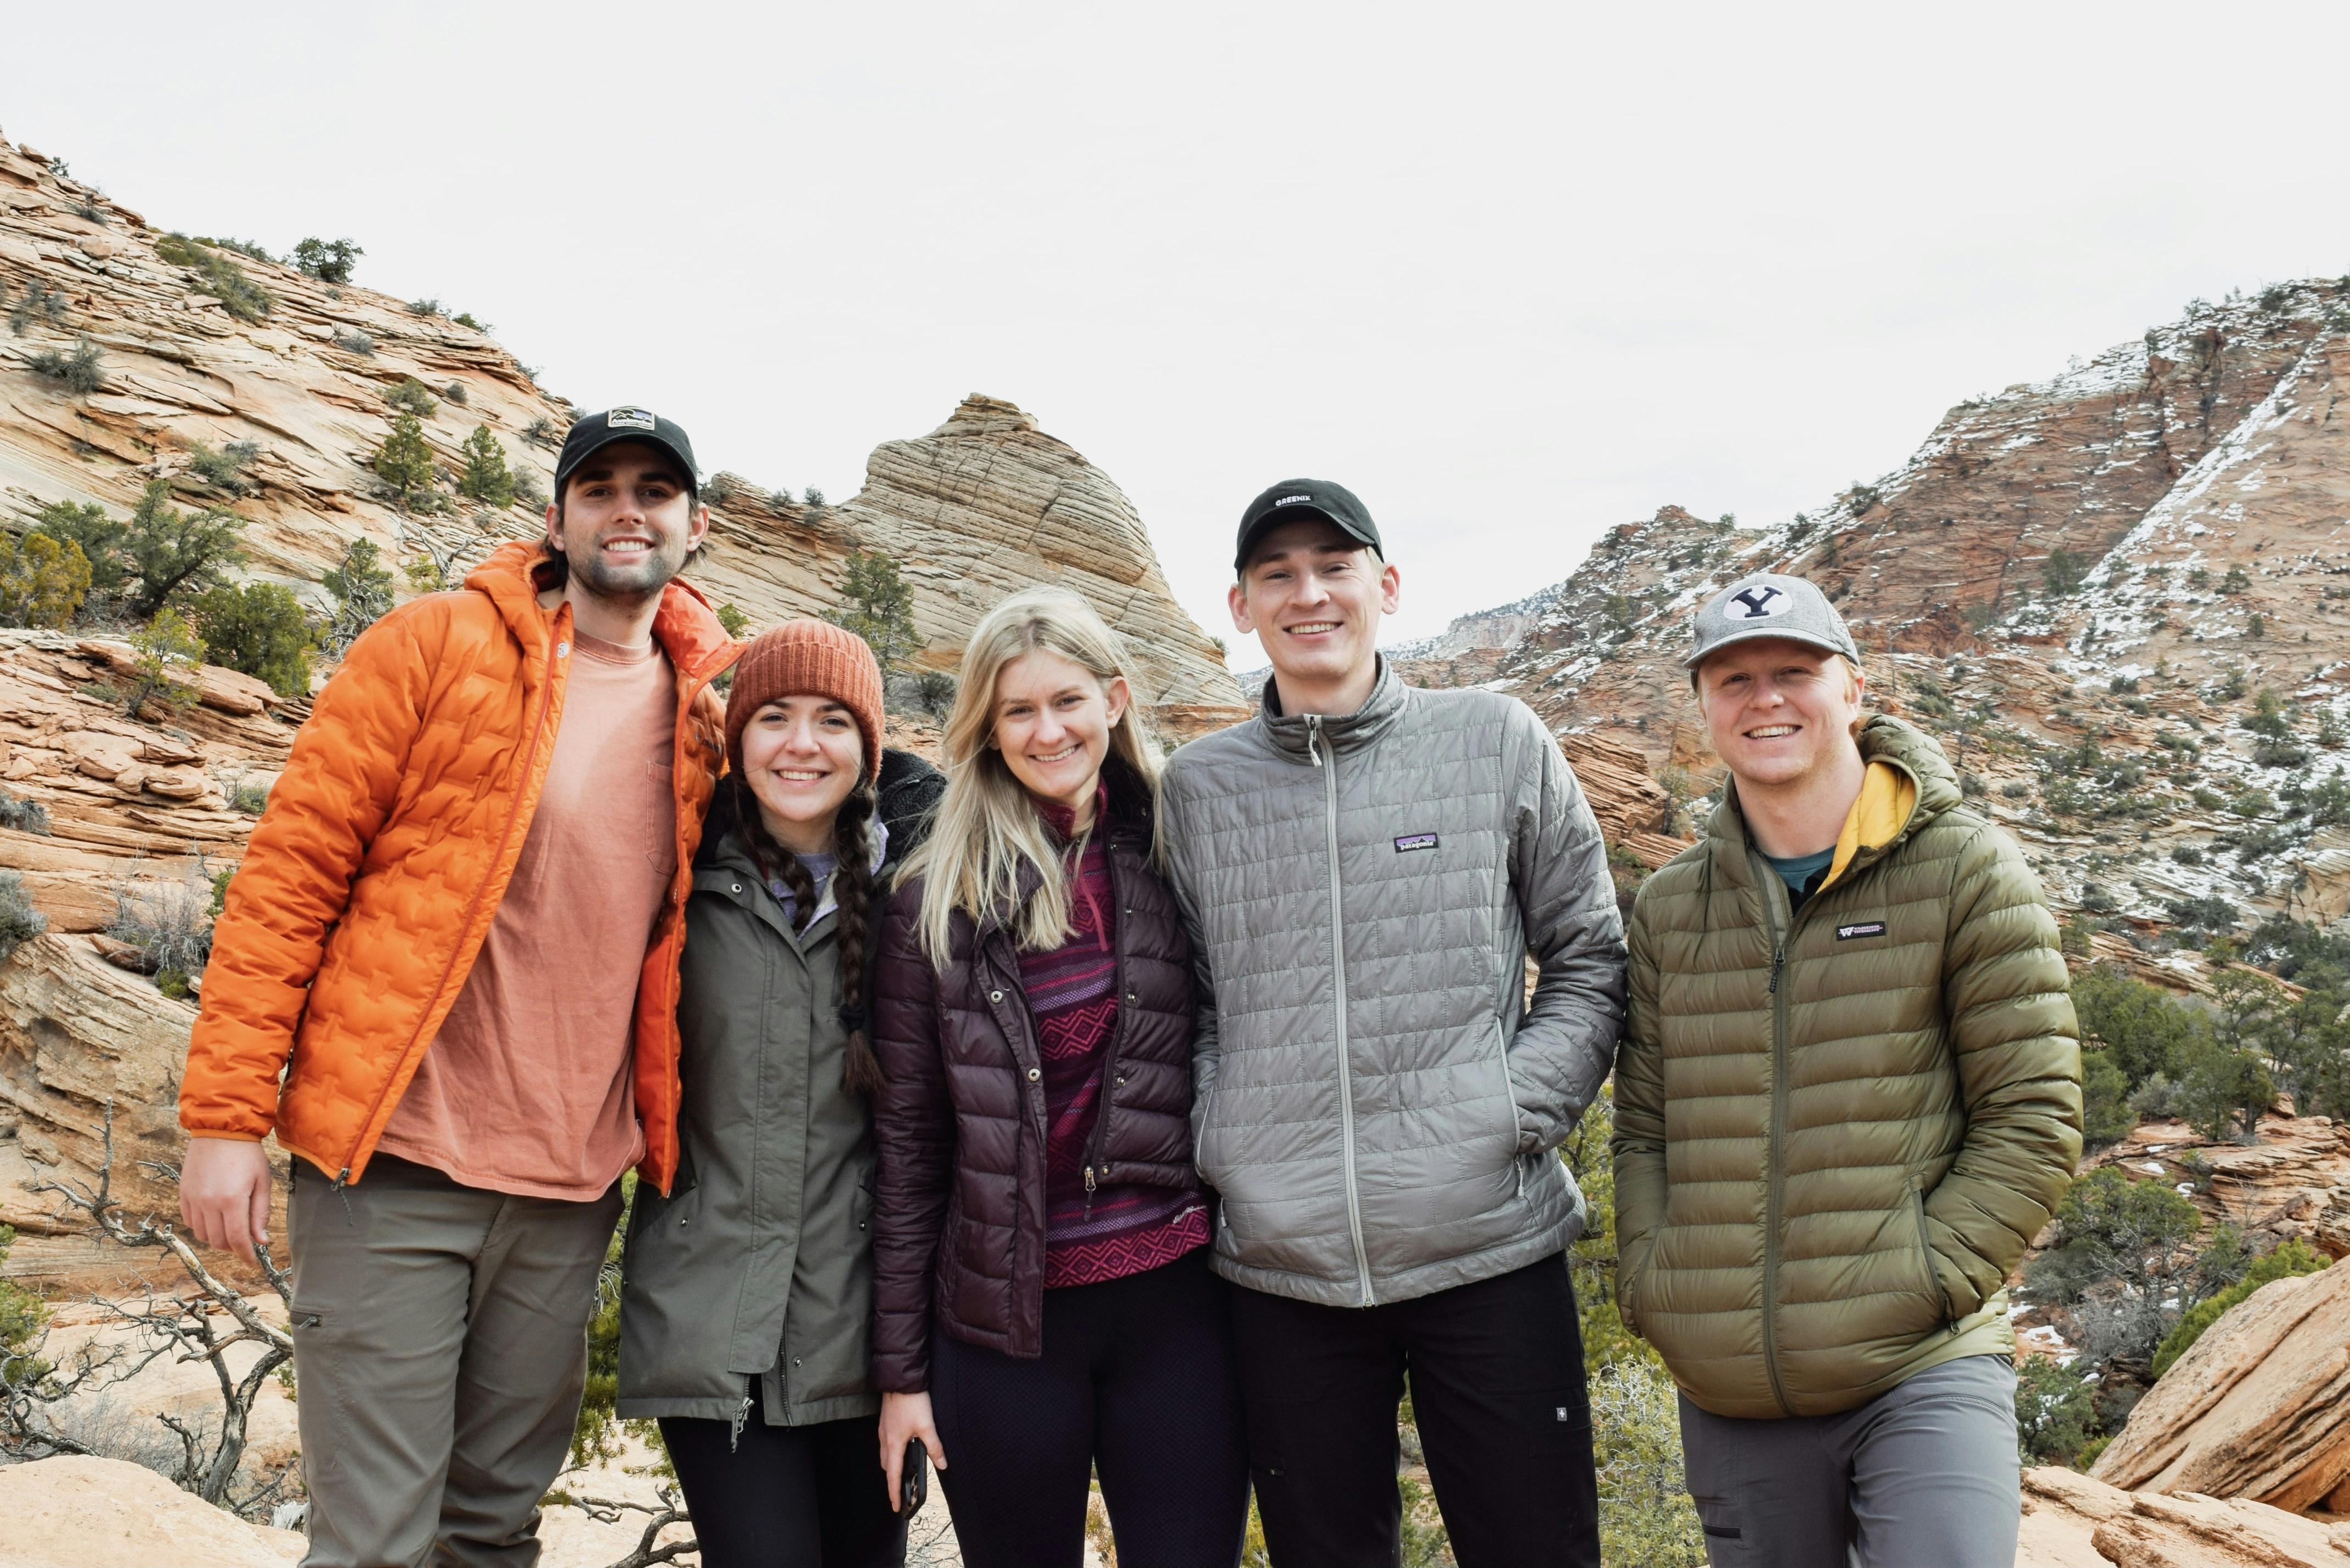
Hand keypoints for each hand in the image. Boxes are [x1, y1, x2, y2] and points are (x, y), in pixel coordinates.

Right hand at [179, 1136, 273, 1259]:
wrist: (220, 1130)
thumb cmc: (247, 1154)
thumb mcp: (262, 1182)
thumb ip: (260, 1213)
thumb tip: (260, 1241)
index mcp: (231, 1200)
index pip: (237, 1239)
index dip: (245, 1255)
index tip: (252, 1262)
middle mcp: (209, 1203)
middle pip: (219, 1241)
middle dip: (233, 1247)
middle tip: (245, 1241)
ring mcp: (193, 1199)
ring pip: (203, 1235)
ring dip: (217, 1238)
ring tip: (230, 1227)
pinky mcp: (183, 1194)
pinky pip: (190, 1222)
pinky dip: (202, 1227)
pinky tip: (214, 1218)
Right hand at [878, 1389, 944, 1511]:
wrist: (901, 1379)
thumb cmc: (911, 1401)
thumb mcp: (927, 1425)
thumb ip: (934, 1446)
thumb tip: (942, 1464)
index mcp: (894, 1443)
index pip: (893, 1475)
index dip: (894, 1493)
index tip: (896, 1506)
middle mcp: (885, 1439)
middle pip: (887, 1466)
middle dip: (893, 1480)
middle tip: (902, 1490)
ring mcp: (884, 1430)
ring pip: (886, 1454)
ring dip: (893, 1465)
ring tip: (904, 1470)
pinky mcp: (886, 1422)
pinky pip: (886, 1443)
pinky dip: (893, 1452)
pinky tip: (903, 1447)